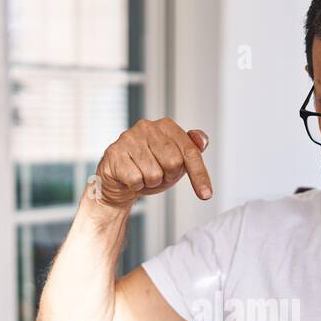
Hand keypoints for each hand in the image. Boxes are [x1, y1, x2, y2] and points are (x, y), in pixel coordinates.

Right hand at [91, 117, 212, 209]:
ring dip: (150, 182)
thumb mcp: (177, 161)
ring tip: (143, 175)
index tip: (206, 195)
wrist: (120, 182)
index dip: (199, 174)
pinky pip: (135, 179)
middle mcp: (147, 127)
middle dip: (168, 176)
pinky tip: (130, 177)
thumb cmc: (150, 168)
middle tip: (158, 174)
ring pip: (153, 174)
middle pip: (173, 162)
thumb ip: (192, 150)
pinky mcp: (114, 153)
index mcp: (166, 126)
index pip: (190, 151)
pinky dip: (136, 185)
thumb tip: (202, 140)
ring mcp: (128, 138)